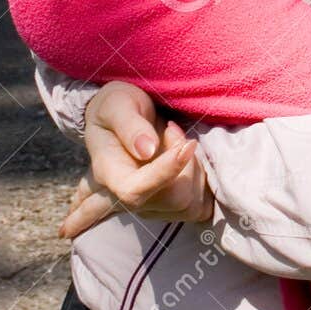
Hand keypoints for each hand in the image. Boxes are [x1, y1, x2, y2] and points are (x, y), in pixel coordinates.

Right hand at [57, 81, 214, 238]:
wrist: (122, 117)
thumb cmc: (116, 108)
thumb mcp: (117, 105)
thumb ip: (130, 126)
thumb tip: (147, 150)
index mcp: (109, 173)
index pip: (134, 191)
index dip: (165, 173)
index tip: (187, 144)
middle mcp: (129, 197)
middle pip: (172, 199)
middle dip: (186, 163)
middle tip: (173, 129)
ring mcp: (150, 204)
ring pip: (191, 202)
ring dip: (195, 168)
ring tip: (177, 140)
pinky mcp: (170, 204)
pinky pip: (199, 204)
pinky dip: (201, 179)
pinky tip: (187, 158)